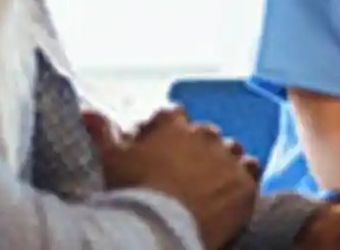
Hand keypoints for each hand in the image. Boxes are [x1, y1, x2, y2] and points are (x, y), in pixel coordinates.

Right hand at [86, 107, 257, 248]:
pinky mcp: (245, 181)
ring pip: (230, 150)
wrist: (161, 229)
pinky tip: (230, 190)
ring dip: (221, 161)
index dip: (163, 134)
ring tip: (208, 184)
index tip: (156, 151)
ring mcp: (228, 157)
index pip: (171, 117)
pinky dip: (242, 176)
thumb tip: (88, 112)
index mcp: (172, 125)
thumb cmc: (131, 193)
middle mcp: (204, 134)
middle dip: (194, 148)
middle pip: (203, 134)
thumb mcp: (109, 161)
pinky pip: (251, 169)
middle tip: (181, 173)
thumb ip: (102, 132)